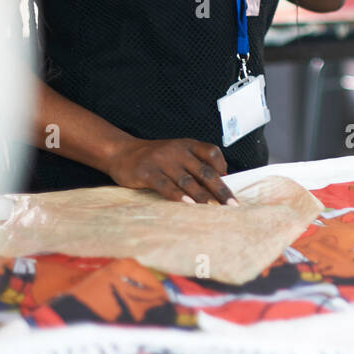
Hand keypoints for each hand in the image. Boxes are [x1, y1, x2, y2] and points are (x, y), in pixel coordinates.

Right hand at [105, 138, 237, 205]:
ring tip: (214, 209)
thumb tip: (220, 179)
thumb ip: (196, 163)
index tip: (229, 181)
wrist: (122, 152)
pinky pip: (166, 186)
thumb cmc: (156, 157)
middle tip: (231, 204)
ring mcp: (162, 161)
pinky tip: (189, 205)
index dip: (222, 165)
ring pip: (188, 181)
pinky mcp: (148, 173)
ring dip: (202, 196)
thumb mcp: (177, 152)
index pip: (211, 151)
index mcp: (188, 145)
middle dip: (220, 189)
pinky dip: (178, 196)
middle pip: (204, 171)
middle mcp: (178, 151)